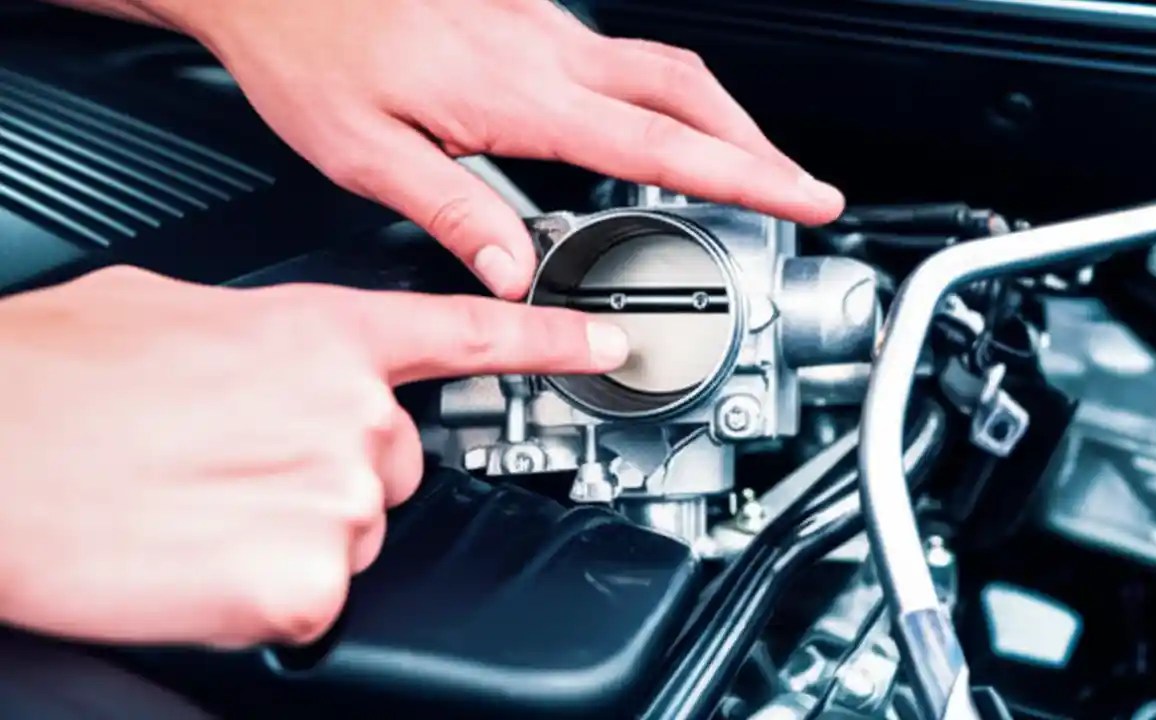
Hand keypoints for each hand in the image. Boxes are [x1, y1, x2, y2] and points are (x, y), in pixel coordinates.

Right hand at [0, 266, 627, 647]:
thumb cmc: (51, 381)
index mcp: (323, 333)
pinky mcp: (305, 583)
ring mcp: (337, 498)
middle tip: (236, 468)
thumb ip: (265, 337)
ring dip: (292, 534)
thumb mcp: (173, 312)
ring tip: (202, 509)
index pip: (472, 334)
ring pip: (355, 536)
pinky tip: (201, 558)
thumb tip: (279, 363)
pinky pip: (316, 599)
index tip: (608, 343)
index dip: (552, 337)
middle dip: (331, 474)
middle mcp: (351, 410)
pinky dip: (264, 593)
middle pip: (397, 467)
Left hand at [153, 0, 844, 297]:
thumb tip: (515, 271)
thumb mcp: (369, 154)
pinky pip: (620, 57)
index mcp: (520, 94)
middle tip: (798, 187)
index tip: (803, 196)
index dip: (746, 176)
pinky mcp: (522, 19)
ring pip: (663, 68)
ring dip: (719, 117)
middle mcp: (545, 51)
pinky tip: (656, 128)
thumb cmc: (309, 54)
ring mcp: (539, 27)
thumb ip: (454, 213)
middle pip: (688, 92)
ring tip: (746, 166)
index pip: (662, 145)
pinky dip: (665, 96)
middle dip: (756, 144)